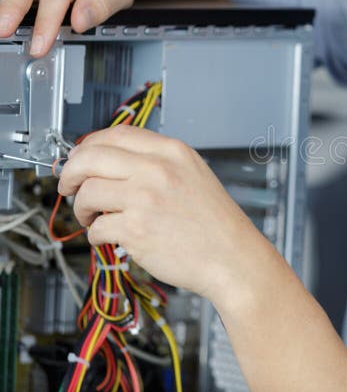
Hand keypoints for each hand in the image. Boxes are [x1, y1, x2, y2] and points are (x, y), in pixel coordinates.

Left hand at [56, 125, 259, 299]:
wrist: (233, 257)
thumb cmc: (216, 223)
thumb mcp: (193, 174)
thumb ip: (156, 162)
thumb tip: (110, 161)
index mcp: (172, 151)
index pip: (114, 134)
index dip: (88, 146)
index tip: (79, 158)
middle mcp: (157, 170)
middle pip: (89, 157)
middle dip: (70, 173)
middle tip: (68, 185)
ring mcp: (145, 198)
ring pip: (87, 192)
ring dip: (81, 207)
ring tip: (93, 217)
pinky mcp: (136, 229)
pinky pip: (96, 227)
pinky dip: (97, 234)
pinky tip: (111, 236)